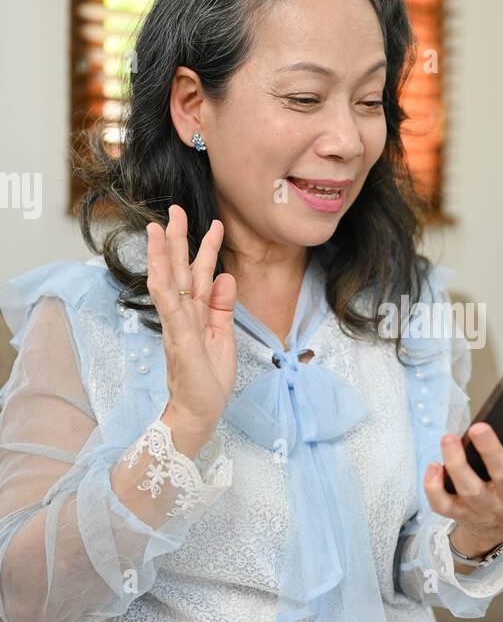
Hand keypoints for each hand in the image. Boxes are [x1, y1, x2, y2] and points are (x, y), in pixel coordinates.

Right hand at [145, 205, 237, 455]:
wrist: (199, 413)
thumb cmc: (209, 380)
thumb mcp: (224, 337)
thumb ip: (223, 307)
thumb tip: (226, 276)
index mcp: (198, 315)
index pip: (201, 275)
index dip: (207, 249)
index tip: (216, 224)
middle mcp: (185, 316)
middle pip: (180, 271)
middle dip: (178, 239)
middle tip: (174, 208)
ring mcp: (178, 327)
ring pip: (167, 283)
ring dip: (162, 255)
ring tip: (157, 227)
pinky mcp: (178, 340)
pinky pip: (169, 310)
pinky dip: (165, 288)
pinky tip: (160, 269)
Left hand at [423, 396, 502, 558]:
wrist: (495, 529)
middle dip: (491, 450)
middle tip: (479, 427)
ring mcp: (486, 507)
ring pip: (471, 490)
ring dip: (457, 464)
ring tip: (448, 439)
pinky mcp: (461, 514)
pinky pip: (444, 505)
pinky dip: (434, 487)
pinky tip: (433, 466)